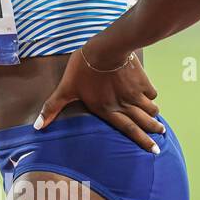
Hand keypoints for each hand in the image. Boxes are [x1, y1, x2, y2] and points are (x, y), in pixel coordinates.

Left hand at [34, 43, 164, 151]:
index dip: (142, 141)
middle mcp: (124, 105)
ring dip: (153, 114)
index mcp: (107, 110)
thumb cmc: (83, 69)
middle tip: (161, 134)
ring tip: (155, 117)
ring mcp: (135, 94)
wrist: (105, 49)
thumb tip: (38, 127)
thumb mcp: (66, 89)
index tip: (153, 150)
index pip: (128, 130)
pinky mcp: (143, 82)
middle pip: (144, 122)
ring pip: (151, 109)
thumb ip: (53, 108)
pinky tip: (148, 94)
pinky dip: (150, 96)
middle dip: (153, 130)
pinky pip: (151, 93)